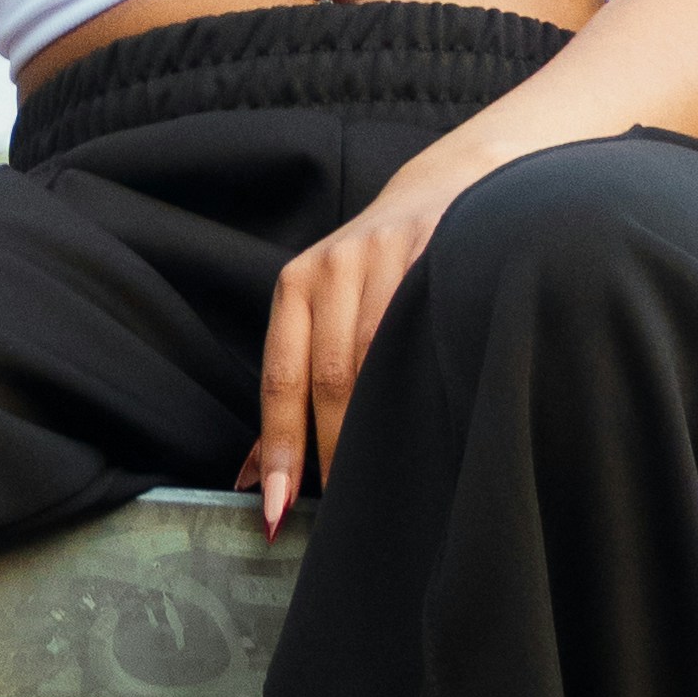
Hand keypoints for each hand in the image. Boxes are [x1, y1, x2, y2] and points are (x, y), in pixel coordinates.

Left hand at [248, 166, 458, 531]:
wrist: (446, 187)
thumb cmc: (373, 272)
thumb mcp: (320, 310)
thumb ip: (292, 386)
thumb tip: (252, 476)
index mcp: (297, 285)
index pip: (282, 380)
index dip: (281, 450)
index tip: (279, 509)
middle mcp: (336, 266)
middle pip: (332, 377)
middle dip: (334, 450)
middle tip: (344, 508)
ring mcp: (391, 256)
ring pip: (381, 360)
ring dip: (379, 427)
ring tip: (384, 480)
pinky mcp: (442, 252)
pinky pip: (428, 331)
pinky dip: (425, 381)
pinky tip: (431, 419)